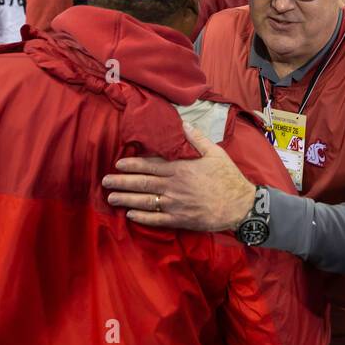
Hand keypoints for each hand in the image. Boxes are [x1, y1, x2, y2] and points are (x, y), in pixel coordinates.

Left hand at [102, 122, 256, 231]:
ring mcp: (174, 204)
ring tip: (111, 198)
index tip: (118, 164)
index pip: (150, 165)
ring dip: (126, 199)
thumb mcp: (214, 152)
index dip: (132, 165)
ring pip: (144, 201)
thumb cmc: (228, 177)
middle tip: (105, 181)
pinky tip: (130, 215)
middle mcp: (173, 186)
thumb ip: (196, 139)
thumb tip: (183, 125)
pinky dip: (142, 217)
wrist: (239, 205)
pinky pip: (156, 219)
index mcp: (180, 168)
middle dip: (121, 181)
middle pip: (142, 183)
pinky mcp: (179, 219)